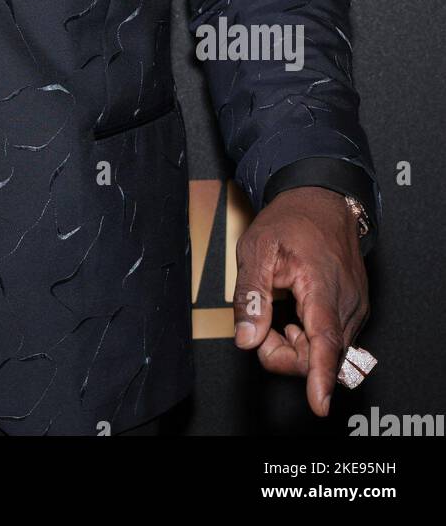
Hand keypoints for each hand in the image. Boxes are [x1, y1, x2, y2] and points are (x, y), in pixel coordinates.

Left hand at [232, 186, 368, 415]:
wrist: (322, 200)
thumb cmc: (290, 221)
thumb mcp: (256, 249)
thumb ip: (250, 296)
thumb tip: (247, 338)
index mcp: (322, 286)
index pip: (324, 339)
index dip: (320, 375)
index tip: (319, 403)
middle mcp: (346, 302)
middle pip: (318, 356)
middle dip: (283, 352)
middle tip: (261, 323)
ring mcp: (355, 308)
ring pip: (325, 353)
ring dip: (296, 346)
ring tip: (278, 312)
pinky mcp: (355, 311)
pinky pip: (331, 341)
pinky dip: (309, 339)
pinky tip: (296, 315)